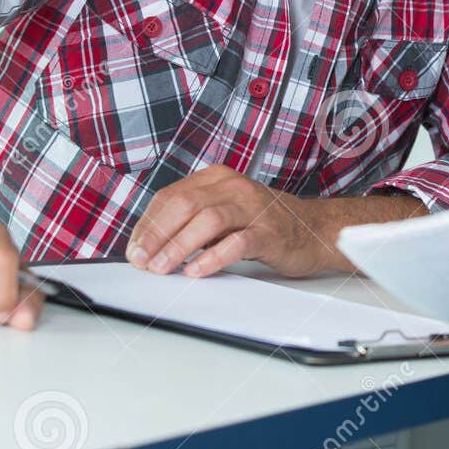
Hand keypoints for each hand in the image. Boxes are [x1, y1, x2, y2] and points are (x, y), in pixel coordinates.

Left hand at [126, 166, 331, 277]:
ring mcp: (253, 208)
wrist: (313, 229)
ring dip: (178, 246)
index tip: (134, 249)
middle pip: (184, 204)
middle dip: (157, 234)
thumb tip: (151, 246)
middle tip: (141, 260)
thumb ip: (192, 222)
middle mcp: (233, 187)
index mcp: (216, 178)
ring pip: (207, 220)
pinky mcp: (269, 232)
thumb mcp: (223, 212)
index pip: (170, 196)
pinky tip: (196, 271)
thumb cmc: (262, 223)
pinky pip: (237, 242)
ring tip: (162, 268)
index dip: (147, 224)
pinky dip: (212, 257)